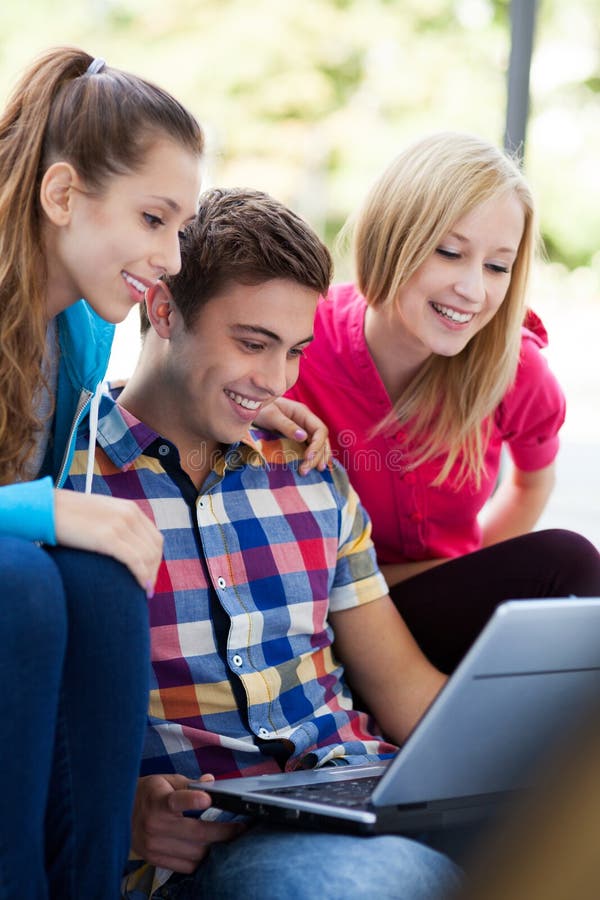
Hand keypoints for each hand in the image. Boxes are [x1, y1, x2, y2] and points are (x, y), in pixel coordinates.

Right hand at [53, 489, 162, 594]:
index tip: (150, 575)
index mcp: (129, 508)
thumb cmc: (68, 516)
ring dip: (149, 576)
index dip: (155, 559)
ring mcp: (120, 525)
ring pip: (147, 556)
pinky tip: (140, 588)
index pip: (154, 537)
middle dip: (154, 570)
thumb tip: (121, 547)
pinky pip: (135, 561)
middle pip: (154, 548)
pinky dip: (142, 576)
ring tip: (144, 591)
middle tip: (147, 588)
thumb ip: (115, 525)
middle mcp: (130, 514)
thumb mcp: (100, 515)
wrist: (47, 509)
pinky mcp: (108, 537)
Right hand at [131, 774, 245, 873]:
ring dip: (216, 848)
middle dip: (223, 832)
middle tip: (240, 828)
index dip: (192, 800)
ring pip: (195, 853)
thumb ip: (190, 784)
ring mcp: (154, 845)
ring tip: (231, 840)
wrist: (118, 813)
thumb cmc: (148, 794)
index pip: (176, 801)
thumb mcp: (166, 781)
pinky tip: (212, 851)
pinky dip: (201, 861)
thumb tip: (211, 781)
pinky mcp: (155, 859)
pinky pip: (185, 867)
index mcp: (158, 801)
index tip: (208, 799)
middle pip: (196, 834)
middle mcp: (155, 825)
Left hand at [254, 397, 330, 474]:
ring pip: (317, 444)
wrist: (248, 405)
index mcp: (303, 413)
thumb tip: (303, 437)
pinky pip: (308, 447)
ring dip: (316, 458)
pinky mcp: (295, 436)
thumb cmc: (259, 407)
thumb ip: (286, 426)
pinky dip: (311, 457)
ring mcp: (301, 428)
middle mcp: (305, 421)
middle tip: (304, 471)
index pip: (320, 430)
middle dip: (317, 456)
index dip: (318, 445)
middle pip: (320, 440)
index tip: (307, 457)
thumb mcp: (271, 416)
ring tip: (311, 472)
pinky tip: (310, 466)